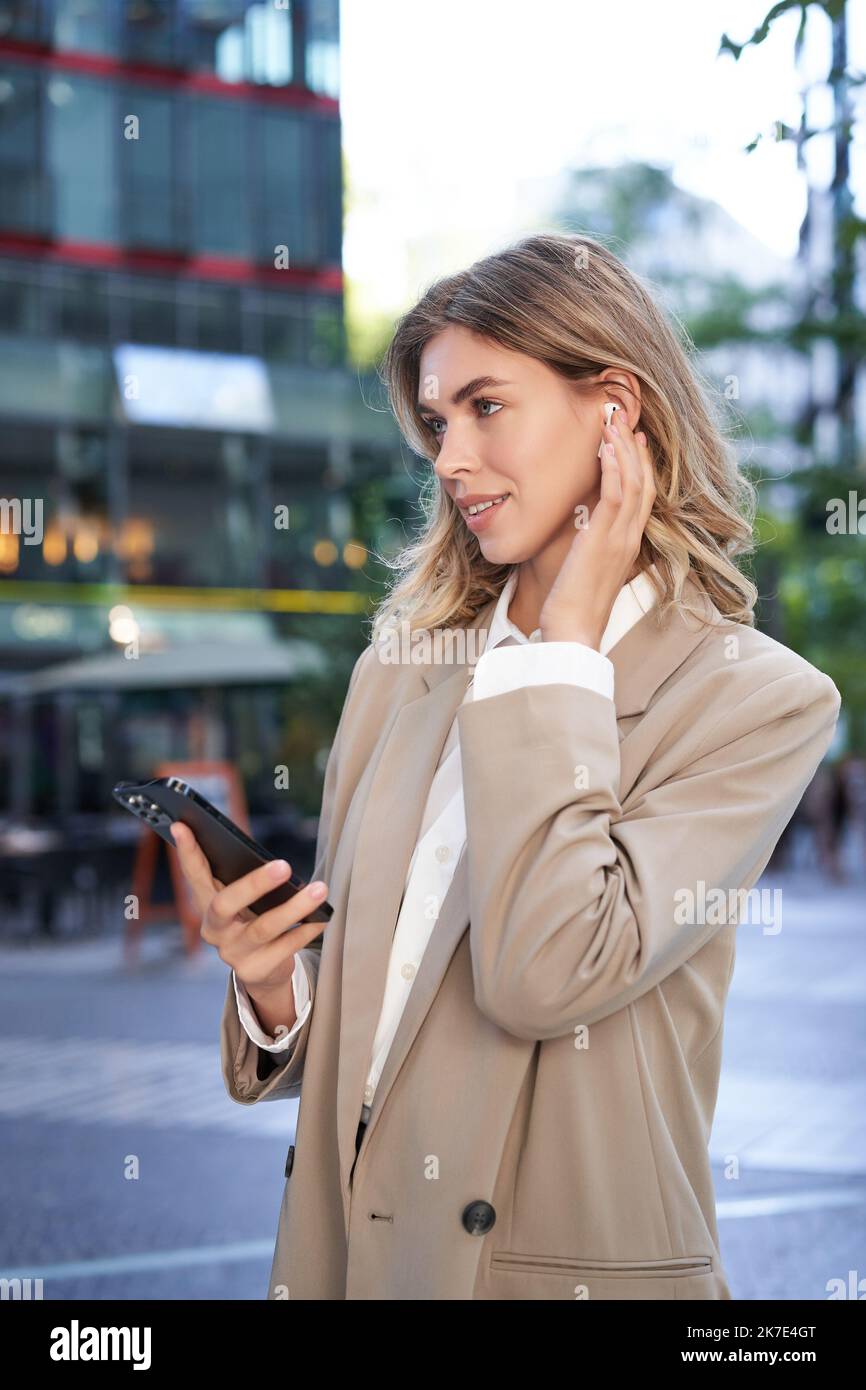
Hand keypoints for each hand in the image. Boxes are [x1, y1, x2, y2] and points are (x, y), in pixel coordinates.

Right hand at [170, 821, 328, 995]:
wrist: (263, 970)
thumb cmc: (254, 920)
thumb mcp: (244, 902)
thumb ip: (245, 881)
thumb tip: (275, 863)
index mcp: (206, 904)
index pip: (194, 874)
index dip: (186, 852)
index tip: (181, 825)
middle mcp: (215, 929)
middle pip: (227, 903)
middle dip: (254, 883)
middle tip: (283, 865)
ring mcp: (233, 952)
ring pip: (263, 927)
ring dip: (294, 907)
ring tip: (319, 889)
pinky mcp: (255, 970)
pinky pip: (285, 947)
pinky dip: (306, 930)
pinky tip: (321, 918)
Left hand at [539, 411, 655, 648]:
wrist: (573, 631)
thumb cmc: (573, 606)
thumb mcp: (585, 568)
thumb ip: (589, 546)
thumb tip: (580, 531)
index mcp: (629, 544)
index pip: (643, 496)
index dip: (641, 464)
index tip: (634, 439)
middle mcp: (631, 537)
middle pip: (643, 482)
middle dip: (634, 447)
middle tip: (623, 417)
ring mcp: (621, 538)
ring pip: (633, 482)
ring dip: (623, 448)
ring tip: (613, 420)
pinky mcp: (604, 540)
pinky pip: (617, 495)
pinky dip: (615, 468)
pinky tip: (607, 447)